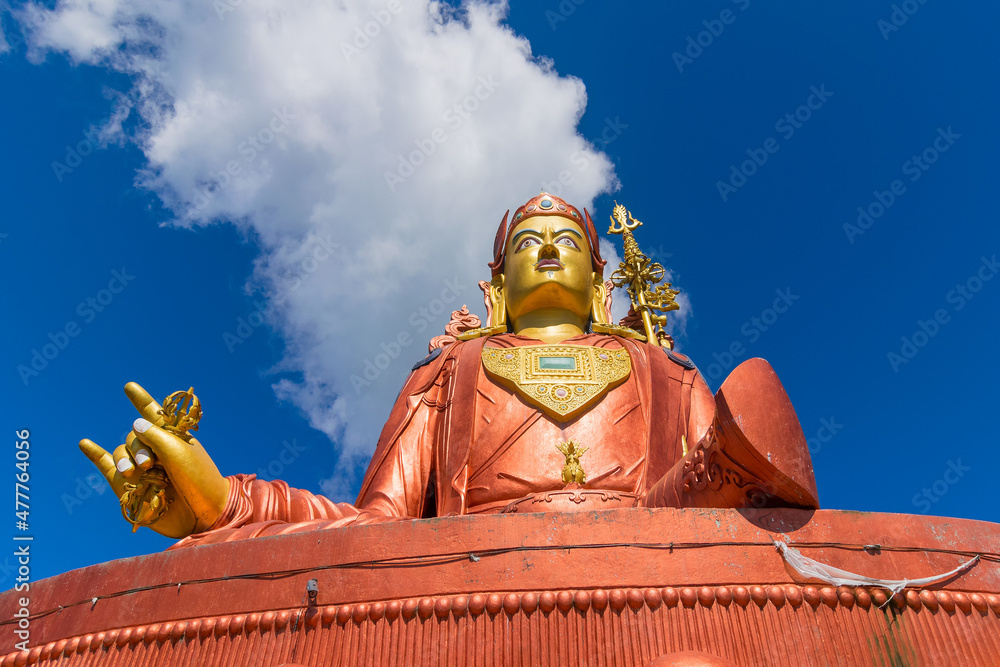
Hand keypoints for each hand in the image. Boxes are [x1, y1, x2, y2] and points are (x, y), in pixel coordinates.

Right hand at [79, 382, 229, 538]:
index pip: (153, 415)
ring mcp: (142, 469)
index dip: (141, 400)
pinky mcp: (130, 487)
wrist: (202, 515)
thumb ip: (155, 436)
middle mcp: (155, 451)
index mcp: (172, 438)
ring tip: (137, 472)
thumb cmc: (198, 480)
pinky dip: (95, 455)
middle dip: (138, 447)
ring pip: (120, 453)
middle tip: (150, 464)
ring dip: (124, 460)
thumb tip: (135, 422)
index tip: (129, 386)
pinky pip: (107, 468)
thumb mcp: (179, 453)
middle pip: (133, 436)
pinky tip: (84, 443)